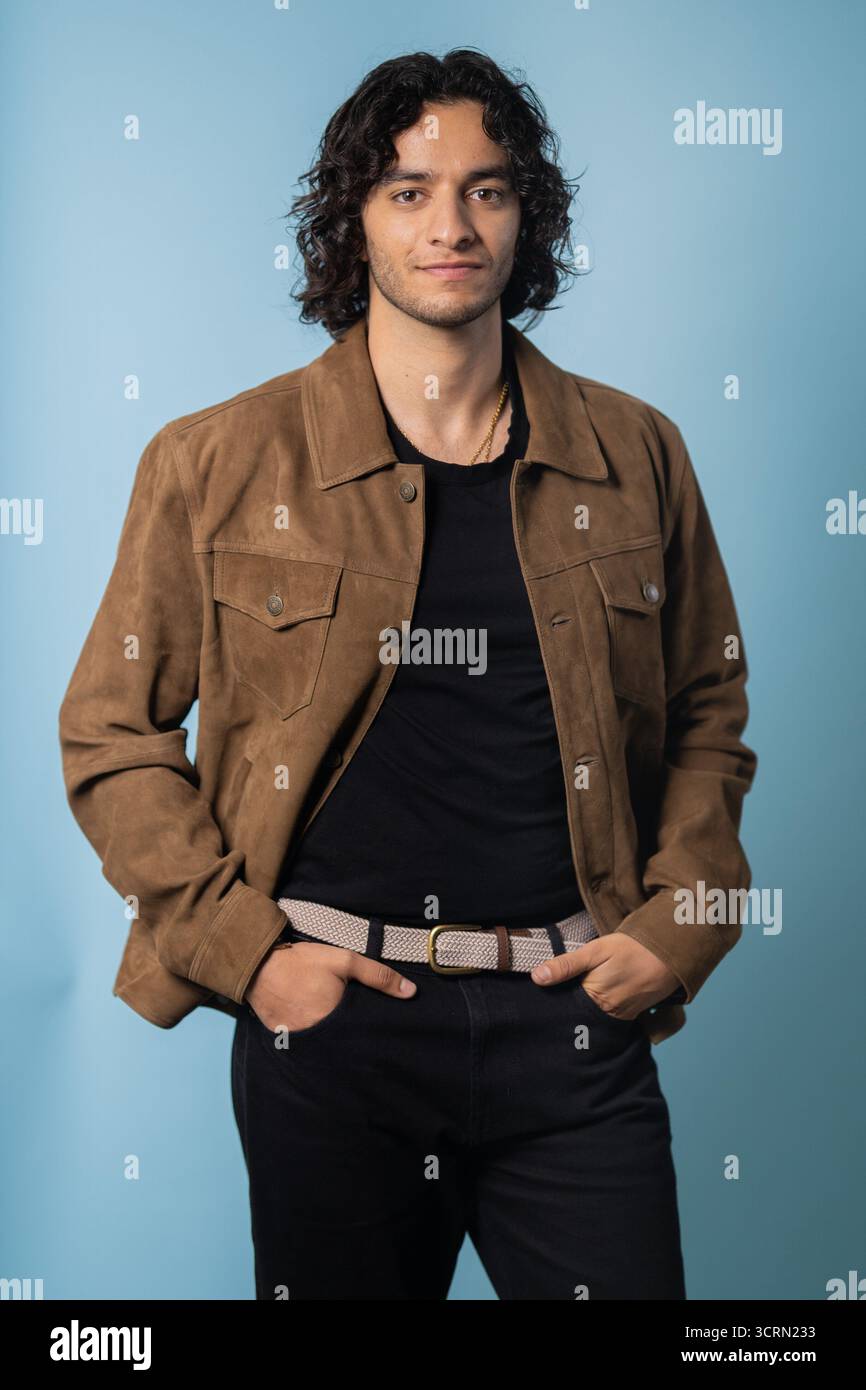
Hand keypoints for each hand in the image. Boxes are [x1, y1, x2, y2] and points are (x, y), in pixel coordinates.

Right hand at [244, 940, 416, 1032]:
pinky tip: (312, 1022)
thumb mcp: (344, 961)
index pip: (361, 1037)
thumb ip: (378, 976)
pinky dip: (310, 1037)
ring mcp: (297, 1040)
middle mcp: (316, 1037)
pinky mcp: (282, 1038)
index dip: (370, 1034)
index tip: (377, 1032)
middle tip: (353, 1026)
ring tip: (335, 1027)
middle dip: (352, 1040)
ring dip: (331, 1040)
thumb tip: (411, 992)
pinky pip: (302, 1043)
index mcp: (335, 1021)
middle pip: (343, 1045)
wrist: (257, 963)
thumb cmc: (303, 961)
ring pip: (322, 1046)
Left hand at [530, 934, 680, 1021]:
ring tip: (581, 994)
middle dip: (569, 1006)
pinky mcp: (631, 1015)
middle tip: (562, 993)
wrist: (668, 954)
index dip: (554, 997)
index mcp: (594, 996)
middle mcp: (607, 1013)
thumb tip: (537, 977)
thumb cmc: (630, 948)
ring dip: (586, 1008)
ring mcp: (621, 1016)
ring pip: (594, 1016)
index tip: (543, 993)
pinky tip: (599, 998)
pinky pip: (610, 1017)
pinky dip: (602, 1010)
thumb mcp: (595, 950)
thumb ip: (567, 965)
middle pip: (579, 1012)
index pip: (564, 1004)